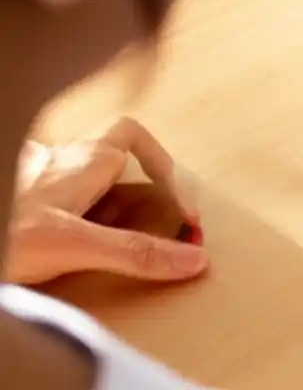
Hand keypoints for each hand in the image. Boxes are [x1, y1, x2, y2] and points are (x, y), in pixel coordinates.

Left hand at [7, 117, 207, 284]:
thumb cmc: (0, 232)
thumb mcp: (74, 245)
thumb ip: (134, 252)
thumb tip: (192, 257)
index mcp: (81, 161)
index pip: (131, 135)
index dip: (159, 160)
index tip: (175, 203)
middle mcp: (53, 159)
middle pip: (103, 159)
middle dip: (125, 193)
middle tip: (133, 230)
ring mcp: (23, 174)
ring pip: (67, 177)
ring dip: (85, 203)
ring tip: (85, 239)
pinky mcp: (7, 195)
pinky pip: (34, 193)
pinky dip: (46, 211)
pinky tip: (38, 237)